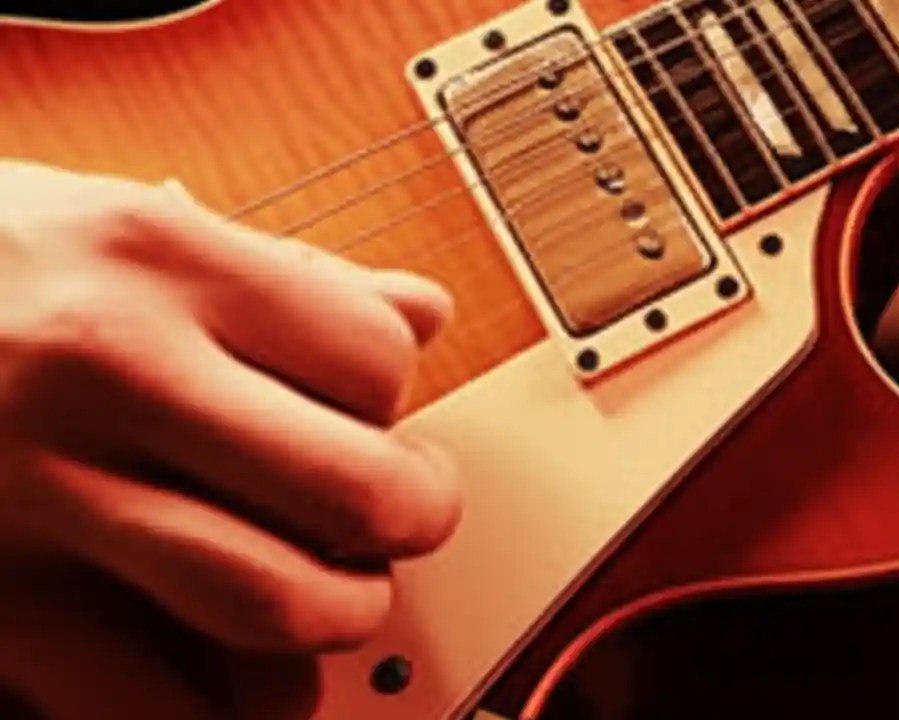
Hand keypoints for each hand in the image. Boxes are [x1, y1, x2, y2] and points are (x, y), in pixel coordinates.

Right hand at [0, 162, 460, 717]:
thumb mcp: (114, 221)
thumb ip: (281, 273)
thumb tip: (420, 309)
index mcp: (157, 257)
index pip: (374, 360)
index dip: (393, 400)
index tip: (369, 414)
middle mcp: (103, 368)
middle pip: (358, 493)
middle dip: (410, 521)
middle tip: (395, 519)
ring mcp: (32, 495)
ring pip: (278, 609)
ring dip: (333, 619)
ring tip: (323, 593)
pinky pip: (150, 705)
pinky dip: (217, 709)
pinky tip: (225, 672)